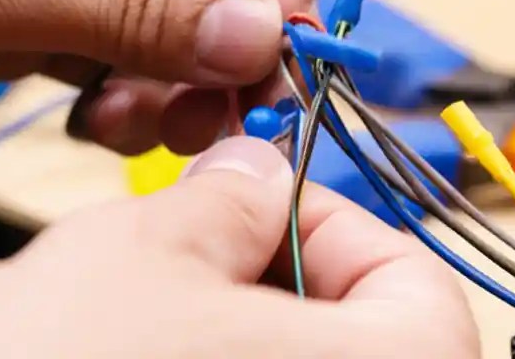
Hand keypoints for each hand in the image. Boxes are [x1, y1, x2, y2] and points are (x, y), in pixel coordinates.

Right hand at [0, 137, 479, 357]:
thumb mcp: (140, 252)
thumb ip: (224, 199)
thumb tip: (253, 176)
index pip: (410, 277)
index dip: (324, 220)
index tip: (252, 203)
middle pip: (332, 335)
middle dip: (242, 280)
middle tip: (169, 255)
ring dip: (189, 338)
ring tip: (103, 325)